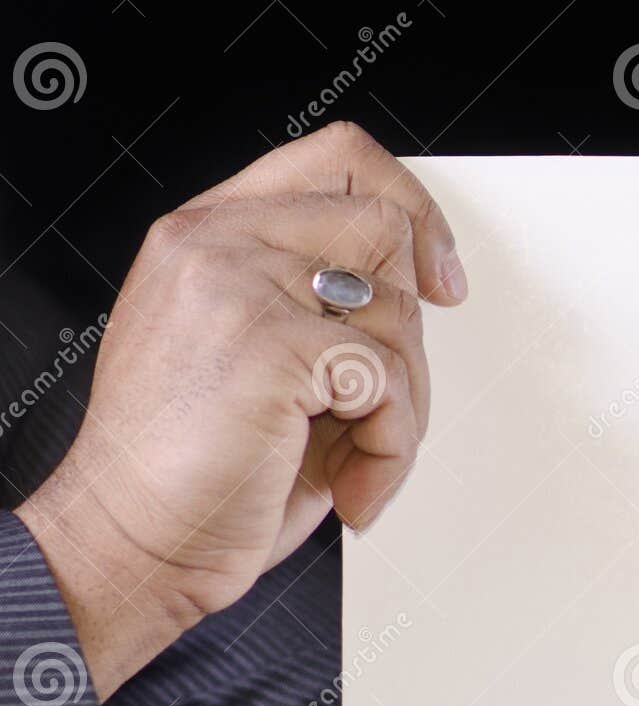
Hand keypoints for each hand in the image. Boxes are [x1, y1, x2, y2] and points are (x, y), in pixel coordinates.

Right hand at [16, 122, 464, 696]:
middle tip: (382, 411)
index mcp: (208, 233)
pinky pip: (390, 382)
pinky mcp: (272, 344)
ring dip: (401, 410)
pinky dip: (391, 450)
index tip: (442, 282)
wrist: (129, 546)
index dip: (413, 208)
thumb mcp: (257, 354)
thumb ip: (319, 296)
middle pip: (386, 230)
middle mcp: (215, 242)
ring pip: (399, 314)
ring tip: (353, 463)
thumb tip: (424, 281)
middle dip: (411, 335)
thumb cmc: (193, 471)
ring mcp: (238, 284)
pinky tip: (350, 490)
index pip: (338, 159)